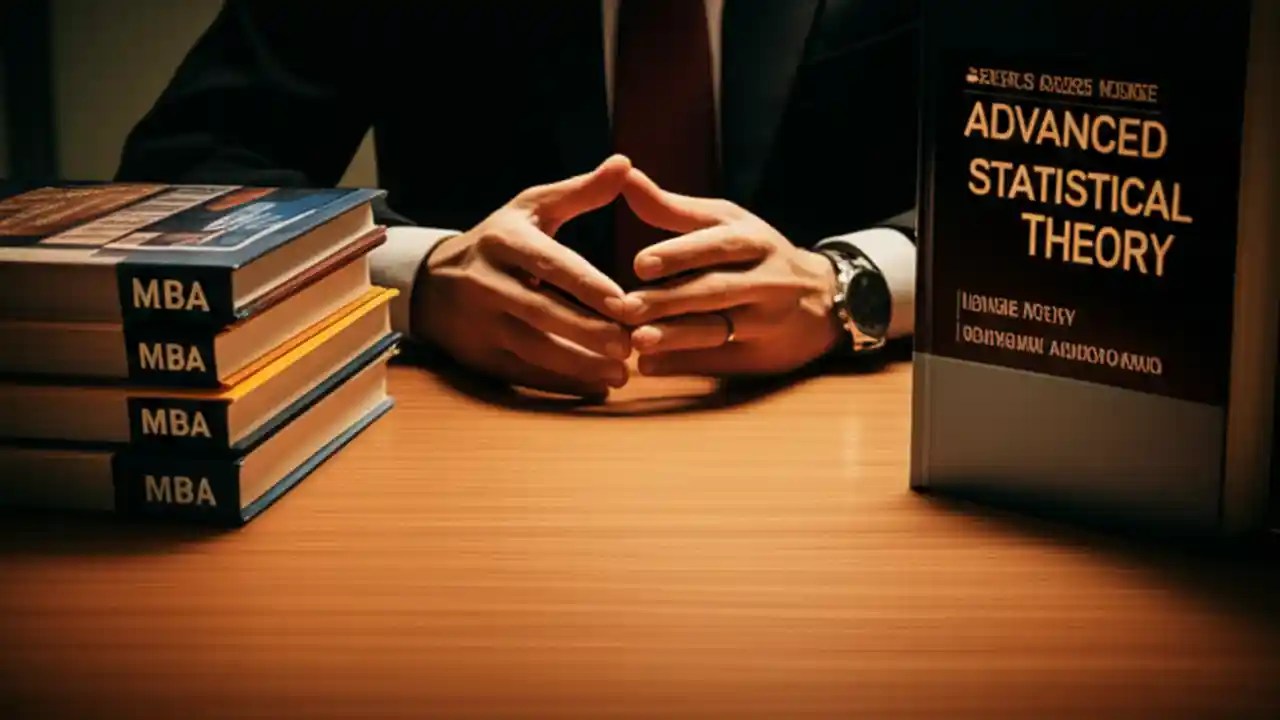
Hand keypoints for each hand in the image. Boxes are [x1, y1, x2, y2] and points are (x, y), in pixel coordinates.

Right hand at [413, 155, 633, 397]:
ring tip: (621, 372)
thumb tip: (625, 163)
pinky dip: (561, 383)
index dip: (587, 285)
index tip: (624, 302)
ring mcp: (479, 323)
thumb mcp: (531, 209)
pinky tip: (597, 386)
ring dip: (579, 364)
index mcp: (504, 241)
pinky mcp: (478, 356)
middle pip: (542, 311)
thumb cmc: (499, 241)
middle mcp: (486, 282)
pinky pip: (523, 374)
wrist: (430, 281)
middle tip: (631, 342)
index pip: (550, 264)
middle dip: (588, 331)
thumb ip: (580, 192)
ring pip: (533, 348)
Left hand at [619, 168, 842, 376]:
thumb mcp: (726, 222)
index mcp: (754, 241)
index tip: (640, 264)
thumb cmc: (758, 253)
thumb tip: (625, 174)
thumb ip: (673, 208)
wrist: (824, 299)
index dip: (679, 255)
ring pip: (720, 328)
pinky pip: (721, 362)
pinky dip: (684, 365)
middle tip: (626, 307)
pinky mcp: (761, 356)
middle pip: (716, 290)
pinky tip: (651, 366)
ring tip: (639, 342)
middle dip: (670, 300)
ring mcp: (766, 322)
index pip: (717, 246)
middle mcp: (766, 280)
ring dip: (676, 337)